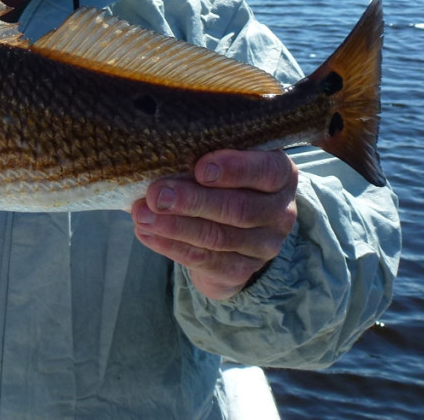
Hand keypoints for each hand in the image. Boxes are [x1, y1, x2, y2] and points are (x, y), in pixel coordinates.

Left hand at [132, 149, 298, 299]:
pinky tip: (147, 233)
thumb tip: (162, 152)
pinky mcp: (243, 270)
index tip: (200, 168)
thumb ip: (204, 155)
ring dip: (175, 227)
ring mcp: (264, 246)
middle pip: (239, 209)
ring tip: (142, 215)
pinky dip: (171, 247)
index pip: (267, 171)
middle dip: (192, 201)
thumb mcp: (225, 161)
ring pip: (219, 238)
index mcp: (281, 175)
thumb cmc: (223, 181)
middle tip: (157, 195)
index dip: (235, 169)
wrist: (232, 230)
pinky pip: (206, 261)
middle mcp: (280, 212)